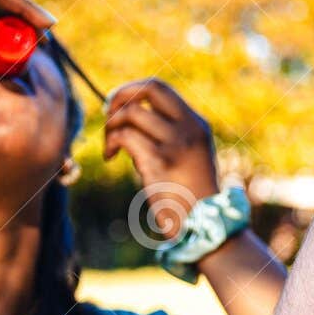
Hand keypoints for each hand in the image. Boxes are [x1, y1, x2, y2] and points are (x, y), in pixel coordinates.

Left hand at [103, 78, 219, 239]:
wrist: (205, 226)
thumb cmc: (190, 196)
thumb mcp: (187, 157)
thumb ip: (166, 136)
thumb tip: (128, 119)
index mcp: (196, 124)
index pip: (160, 87)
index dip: (132, 90)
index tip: (118, 108)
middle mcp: (188, 128)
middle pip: (148, 88)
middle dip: (120, 97)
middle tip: (108, 116)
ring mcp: (176, 144)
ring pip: (131, 113)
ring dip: (111, 126)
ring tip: (110, 147)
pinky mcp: (160, 162)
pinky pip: (125, 136)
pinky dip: (111, 143)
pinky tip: (110, 157)